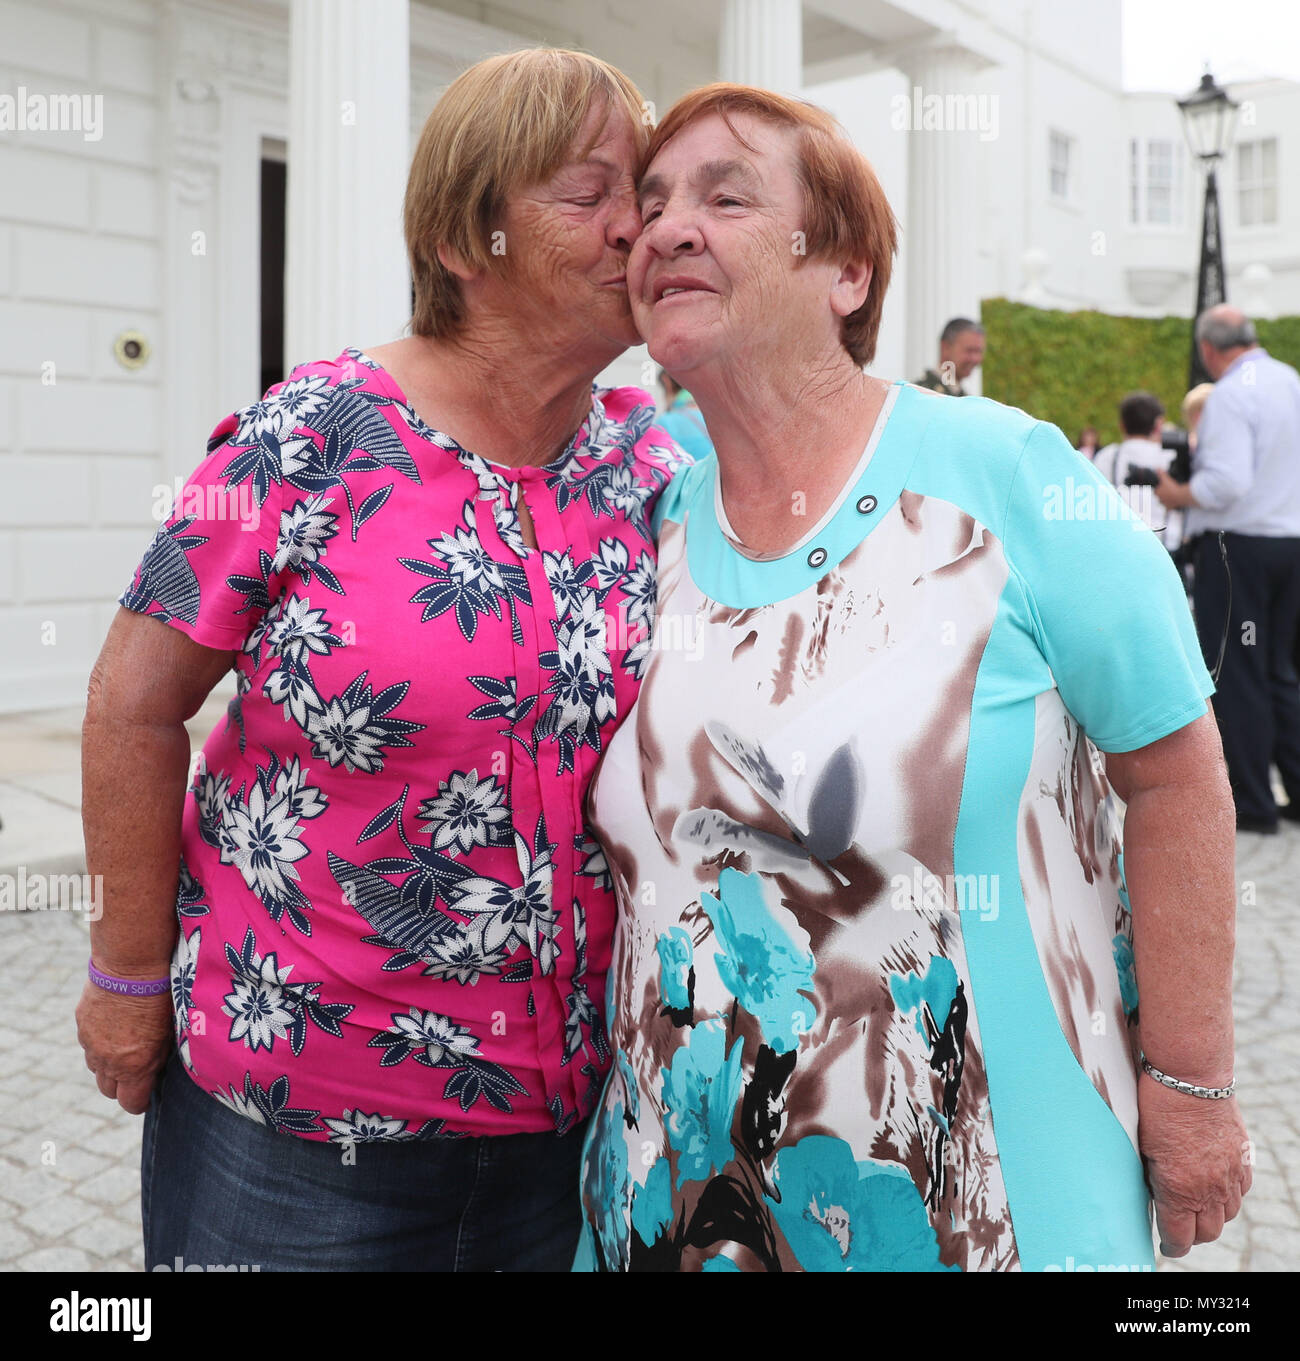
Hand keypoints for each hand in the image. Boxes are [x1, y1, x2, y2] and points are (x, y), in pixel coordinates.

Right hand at [75, 981, 174, 1114]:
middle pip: (110, 1090)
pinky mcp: (82, 1026)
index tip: (146, 1097)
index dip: (139, 1102)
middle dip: (122, 1086)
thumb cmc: (160, 998)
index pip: (131, 1103)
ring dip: (108, 1065)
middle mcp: (109, 1061)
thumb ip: (157, 1057)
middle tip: (135, 1073)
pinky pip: (89, 1044)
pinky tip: (114, 1026)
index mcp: (135, 1066)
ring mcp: (91, 1044)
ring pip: (97, 1068)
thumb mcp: (168, 1033)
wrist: (131, 967)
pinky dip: (99, 1043)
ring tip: (125, 1047)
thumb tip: (155, 1069)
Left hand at [1138, 1071, 1250, 1256]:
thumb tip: (1156, 1196)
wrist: (1190, 1077)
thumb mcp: (1143, 1147)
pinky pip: (1241, 1191)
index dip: (1172, 1246)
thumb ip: (1154, 1178)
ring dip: (1212, 1216)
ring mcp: (1230, 1175)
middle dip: (1191, 1235)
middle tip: (1179, 1228)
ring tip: (1196, 1208)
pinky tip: (1215, 1185)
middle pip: (1207, 1232)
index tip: (1167, 1246)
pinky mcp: (1243, 1159)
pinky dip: (1229, 1195)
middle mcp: (1210, 1189)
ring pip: (1228, 1214)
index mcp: (1179, 1190)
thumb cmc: (1157, 1108)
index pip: (1180, 1237)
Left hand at [1154, 469, 1190, 508]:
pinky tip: (1174, 505)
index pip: (1156, 491)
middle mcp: (1159, 499)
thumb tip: (1157, 468)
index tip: (1164, 487)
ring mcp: (1164, 504)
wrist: (1180, 496)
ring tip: (1172, 497)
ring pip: (1164, 503)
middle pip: (1160, 497)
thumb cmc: (1172, 487)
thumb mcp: (1166, 478)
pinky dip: (1171, 506)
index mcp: (1157, 493)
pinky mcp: (1170, 508)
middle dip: (1163, 495)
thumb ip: (1161, 473)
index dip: (1160, 489)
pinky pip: (1169, 508)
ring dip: (1167, 500)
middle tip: (1169, 492)